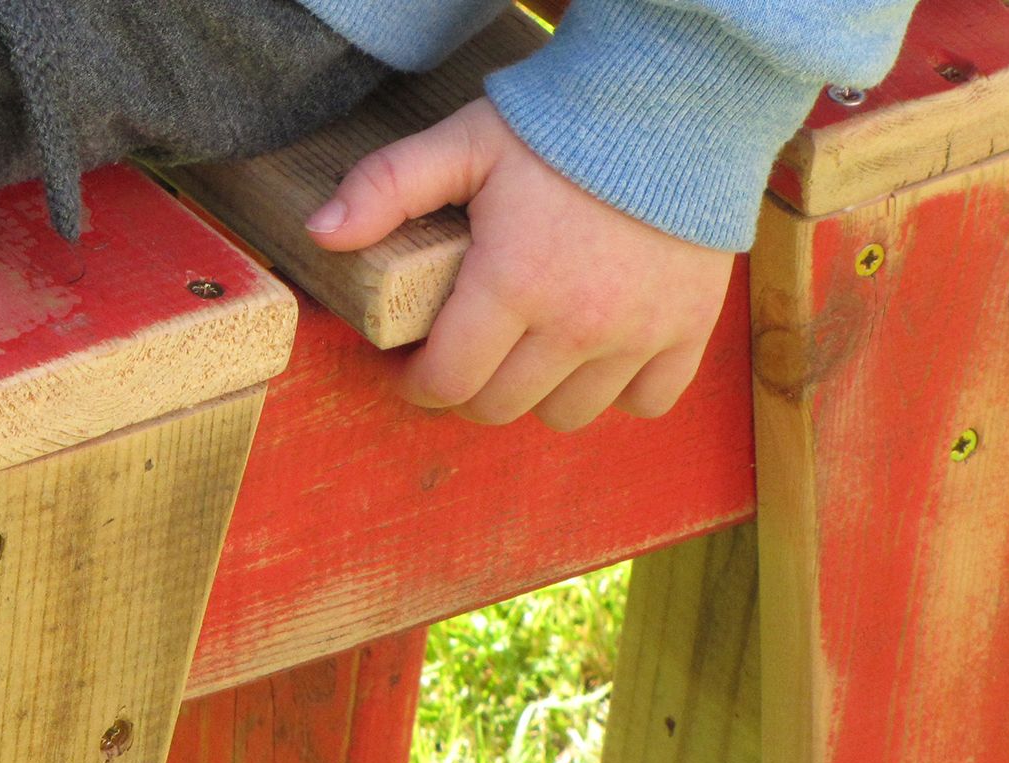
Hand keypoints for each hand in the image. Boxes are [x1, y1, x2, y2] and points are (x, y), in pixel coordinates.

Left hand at [305, 98, 732, 430]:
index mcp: (513, 284)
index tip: (412, 367)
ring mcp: (637, 334)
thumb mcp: (464, 144)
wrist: (677, 102)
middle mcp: (576, 324)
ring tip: (525, 352)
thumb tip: (320, 233)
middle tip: (463, 356)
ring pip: (567, 415)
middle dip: (467, 390)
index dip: (417, 384)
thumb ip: (387, 186)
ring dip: (536, 394)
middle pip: (499, 407)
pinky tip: (594, 355)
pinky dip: (616, 392)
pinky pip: (644, 402)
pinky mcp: (687, 330)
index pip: (447, 382)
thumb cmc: (561, 125)